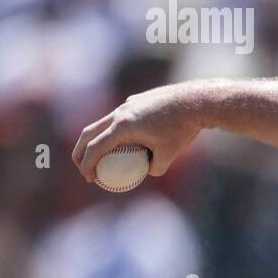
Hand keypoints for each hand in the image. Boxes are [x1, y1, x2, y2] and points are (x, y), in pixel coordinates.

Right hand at [72, 83, 203, 182]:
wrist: (196, 101)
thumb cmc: (183, 129)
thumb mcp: (169, 155)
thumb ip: (155, 169)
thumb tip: (146, 173)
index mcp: (123, 127)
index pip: (95, 148)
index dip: (87, 165)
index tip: (89, 178)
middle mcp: (120, 112)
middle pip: (89, 132)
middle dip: (80, 151)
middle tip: (82, 167)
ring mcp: (128, 104)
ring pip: (103, 122)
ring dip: (97, 138)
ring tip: (101, 155)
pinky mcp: (137, 100)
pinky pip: (120, 116)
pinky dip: (116, 129)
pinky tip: (128, 140)